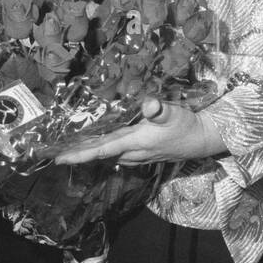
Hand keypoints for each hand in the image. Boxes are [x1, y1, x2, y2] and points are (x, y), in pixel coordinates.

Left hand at [54, 99, 226, 165]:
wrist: (202, 139)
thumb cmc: (186, 125)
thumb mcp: (173, 113)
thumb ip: (159, 109)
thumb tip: (149, 104)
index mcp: (135, 141)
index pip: (102, 149)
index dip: (80, 154)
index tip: (60, 158)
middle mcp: (133, 152)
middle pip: (101, 155)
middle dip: (80, 155)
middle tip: (59, 155)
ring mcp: (140, 156)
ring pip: (110, 156)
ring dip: (93, 154)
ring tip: (76, 150)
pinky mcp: (146, 154)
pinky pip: (120, 156)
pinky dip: (107, 152)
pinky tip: (105, 149)